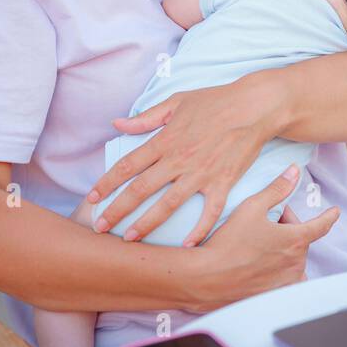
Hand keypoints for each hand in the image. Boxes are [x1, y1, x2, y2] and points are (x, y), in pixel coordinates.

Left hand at [87, 73, 286, 245]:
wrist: (254, 106)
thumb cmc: (216, 101)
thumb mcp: (176, 102)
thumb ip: (146, 117)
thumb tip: (118, 123)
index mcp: (165, 140)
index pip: (127, 165)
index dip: (106, 183)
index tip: (92, 198)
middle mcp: (179, 159)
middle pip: (140, 189)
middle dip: (116, 210)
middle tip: (99, 226)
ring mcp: (201, 173)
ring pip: (167, 205)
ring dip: (146, 224)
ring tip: (130, 239)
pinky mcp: (223, 182)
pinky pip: (209, 211)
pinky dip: (199, 230)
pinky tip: (187, 245)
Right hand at [181, 166, 339, 310]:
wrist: (206, 278)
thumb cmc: (228, 241)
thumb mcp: (252, 207)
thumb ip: (277, 189)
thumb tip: (295, 171)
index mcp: (296, 240)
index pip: (321, 225)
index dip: (328, 216)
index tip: (335, 212)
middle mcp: (296, 263)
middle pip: (300, 240)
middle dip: (286, 229)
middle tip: (262, 224)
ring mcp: (286, 282)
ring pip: (293, 260)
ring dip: (284, 251)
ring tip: (260, 246)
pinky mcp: (274, 296)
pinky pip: (286, 281)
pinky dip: (280, 273)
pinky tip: (264, 268)